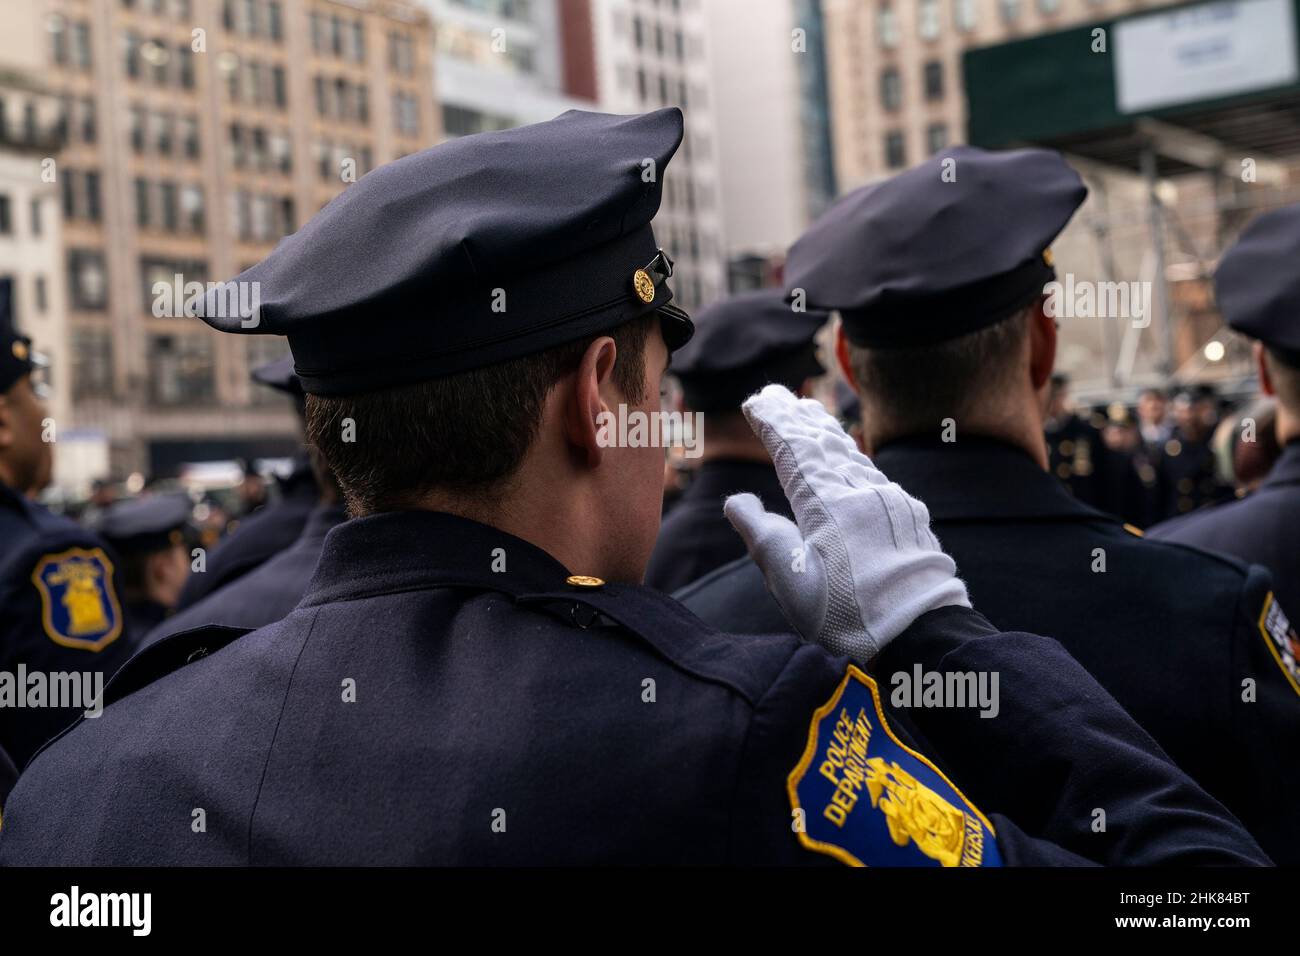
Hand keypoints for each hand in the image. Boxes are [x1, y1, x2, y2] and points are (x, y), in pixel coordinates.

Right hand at [723, 384, 968, 663]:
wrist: (922, 638)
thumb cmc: (846, 616)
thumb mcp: (789, 582)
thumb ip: (760, 535)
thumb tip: (738, 501)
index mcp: (826, 504)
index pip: (794, 450)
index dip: (774, 423)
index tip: (757, 400)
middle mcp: (861, 492)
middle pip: (825, 443)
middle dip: (798, 417)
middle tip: (779, 393)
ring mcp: (891, 502)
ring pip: (853, 455)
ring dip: (828, 433)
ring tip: (811, 415)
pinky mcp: (910, 517)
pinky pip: (874, 474)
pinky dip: (853, 457)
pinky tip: (852, 459)